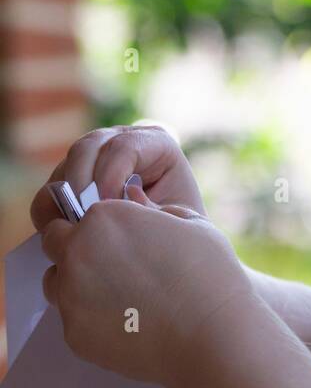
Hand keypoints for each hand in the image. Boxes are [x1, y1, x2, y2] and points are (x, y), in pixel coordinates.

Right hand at [29, 125, 206, 231]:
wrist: (170, 245)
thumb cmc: (182, 229)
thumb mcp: (178, 219)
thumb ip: (152, 208)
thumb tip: (117, 198)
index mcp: (155, 143)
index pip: (125, 145)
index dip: (113, 173)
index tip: (110, 206)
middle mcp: (121, 142)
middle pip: (88, 146)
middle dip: (83, 181)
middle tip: (84, 216)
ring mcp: (94, 159)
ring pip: (66, 164)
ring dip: (65, 196)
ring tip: (73, 226)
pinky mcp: (74, 181)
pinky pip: (52, 188)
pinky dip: (50, 210)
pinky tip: (60, 232)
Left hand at [39, 184, 253, 387]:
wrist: (213, 337)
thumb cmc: (209, 276)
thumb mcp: (190, 224)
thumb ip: (152, 207)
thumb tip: (132, 195)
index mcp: (104, 218)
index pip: (78, 214)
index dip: (98, 226)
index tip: (118, 239)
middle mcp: (78, 252)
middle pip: (55, 243)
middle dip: (77, 249)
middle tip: (114, 266)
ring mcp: (71, 295)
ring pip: (57, 282)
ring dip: (76, 283)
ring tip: (119, 295)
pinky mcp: (74, 333)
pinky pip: (73, 319)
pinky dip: (91, 319)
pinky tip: (127, 322)